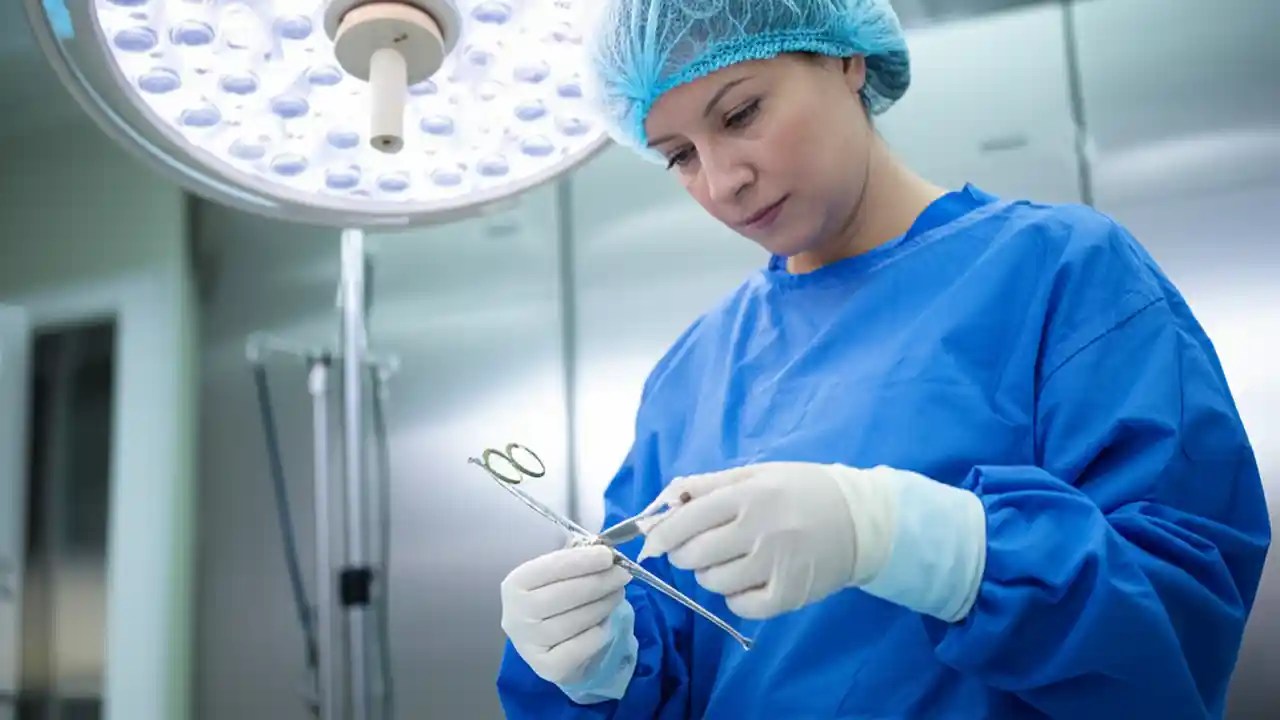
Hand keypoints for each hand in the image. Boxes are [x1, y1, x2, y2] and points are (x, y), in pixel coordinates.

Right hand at [501, 545, 631, 685]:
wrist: (545, 643)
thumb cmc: (552, 599)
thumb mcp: (555, 575)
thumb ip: (575, 561)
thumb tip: (605, 553)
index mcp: (514, 585)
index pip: (550, 568)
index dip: (582, 561)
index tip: (608, 556)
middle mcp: (515, 615)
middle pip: (565, 595)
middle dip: (599, 582)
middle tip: (622, 575)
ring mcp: (529, 645)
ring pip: (575, 620)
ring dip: (604, 605)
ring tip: (617, 594)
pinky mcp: (546, 668)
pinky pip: (582, 646)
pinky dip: (598, 632)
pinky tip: (604, 622)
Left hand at [637, 463, 864, 618]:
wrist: (863, 520)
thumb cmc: (803, 491)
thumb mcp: (758, 473)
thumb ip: (709, 484)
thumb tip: (665, 499)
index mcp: (748, 495)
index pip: (687, 519)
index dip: (662, 533)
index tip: (653, 541)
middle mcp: (758, 530)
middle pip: (695, 555)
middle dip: (685, 554)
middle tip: (697, 549)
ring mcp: (774, 566)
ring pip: (713, 582)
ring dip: (710, 575)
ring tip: (729, 561)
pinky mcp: (788, 595)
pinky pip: (740, 606)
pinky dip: (735, 597)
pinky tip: (748, 581)